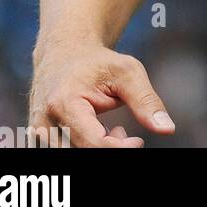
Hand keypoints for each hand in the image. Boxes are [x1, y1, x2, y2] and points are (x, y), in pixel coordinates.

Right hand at [29, 38, 176, 148]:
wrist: (63, 53)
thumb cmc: (98, 62)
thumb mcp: (128, 72)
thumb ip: (146, 101)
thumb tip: (168, 129)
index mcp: (63, 104)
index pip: (93, 143)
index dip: (119, 149)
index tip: (138, 141)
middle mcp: (43, 124)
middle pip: (81, 153)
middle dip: (109, 148)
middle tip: (122, 132)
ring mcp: (37, 134)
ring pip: (73, 154)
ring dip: (98, 148)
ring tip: (113, 130)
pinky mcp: (37, 140)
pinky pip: (65, 153)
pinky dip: (86, 147)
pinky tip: (99, 134)